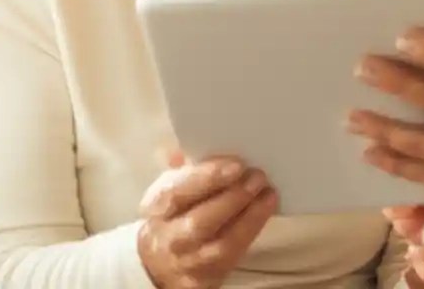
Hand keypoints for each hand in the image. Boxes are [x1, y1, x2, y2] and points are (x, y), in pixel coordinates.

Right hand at [137, 154, 277, 287]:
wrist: (159, 263)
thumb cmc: (172, 215)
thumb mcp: (171, 189)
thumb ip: (184, 168)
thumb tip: (191, 147)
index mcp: (156, 207)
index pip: (177, 192)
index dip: (206, 178)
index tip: (236, 165)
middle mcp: (169, 237)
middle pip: (200, 221)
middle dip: (233, 198)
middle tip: (258, 177)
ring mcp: (188, 262)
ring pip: (221, 244)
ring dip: (250, 217)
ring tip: (268, 195)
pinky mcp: (206, 279)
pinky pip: (233, 258)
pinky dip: (252, 233)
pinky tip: (265, 213)